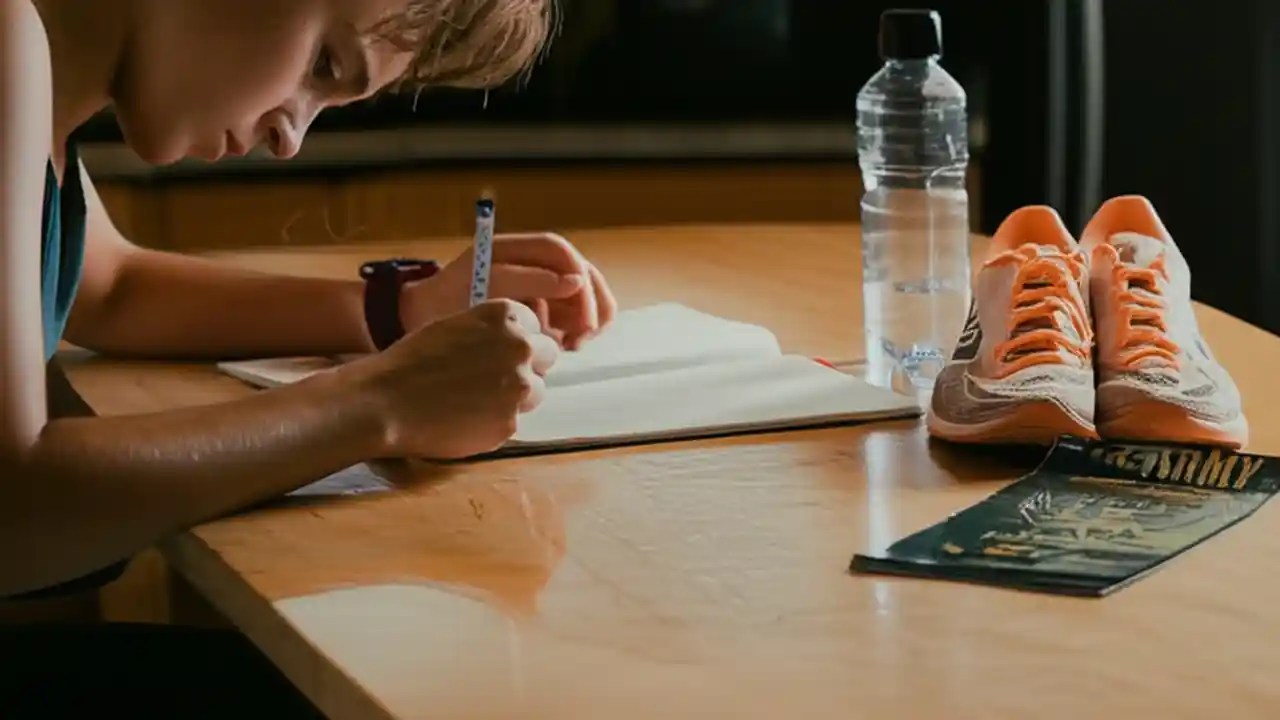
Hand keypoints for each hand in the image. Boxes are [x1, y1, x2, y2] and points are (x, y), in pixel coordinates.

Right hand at [346, 299, 558, 459]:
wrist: (386, 401)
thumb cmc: (413, 360)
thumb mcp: (457, 326)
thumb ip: (493, 332)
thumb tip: (517, 344)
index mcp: (507, 316)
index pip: (536, 327)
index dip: (518, 341)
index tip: (499, 352)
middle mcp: (521, 347)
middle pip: (546, 357)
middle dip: (526, 366)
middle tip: (492, 378)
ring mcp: (519, 387)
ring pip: (535, 392)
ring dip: (515, 396)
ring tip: (475, 400)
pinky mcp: (510, 423)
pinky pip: (513, 421)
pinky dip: (495, 422)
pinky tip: (466, 419)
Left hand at [401, 232, 617, 349]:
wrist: (425, 322)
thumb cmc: (446, 301)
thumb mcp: (482, 287)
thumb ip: (527, 280)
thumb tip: (574, 281)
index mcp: (513, 248)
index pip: (558, 251)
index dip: (576, 276)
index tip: (580, 309)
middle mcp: (532, 263)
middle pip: (580, 271)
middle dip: (590, 302)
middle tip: (584, 334)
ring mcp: (539, 286)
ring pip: (584, 294)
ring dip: (589, 317)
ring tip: (576, 343)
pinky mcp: (543, 309)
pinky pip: (573, 314)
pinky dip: (579, 329)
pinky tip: (569, 345)